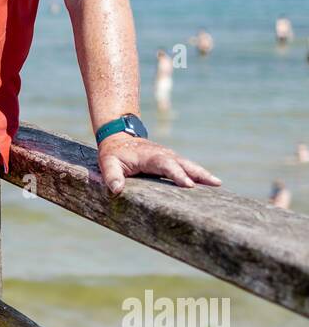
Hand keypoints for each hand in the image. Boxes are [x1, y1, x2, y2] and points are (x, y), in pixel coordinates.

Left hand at [97, 134, 221, 194]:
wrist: (119, 136)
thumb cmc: (113, 153)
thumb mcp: (107, 163)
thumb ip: (111, 175)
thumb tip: (116, 190)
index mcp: (150, 156)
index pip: (166, 165)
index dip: (177, 174)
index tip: (189, 185)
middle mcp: (163, 154)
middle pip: (184, 163)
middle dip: (199, 173)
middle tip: (215, 183)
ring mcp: (169, 156)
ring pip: (188, 164)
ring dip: (203, 173)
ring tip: (218, 184)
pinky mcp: (171, 160)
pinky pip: (186, 166)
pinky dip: (198, 173)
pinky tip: (208, 183)